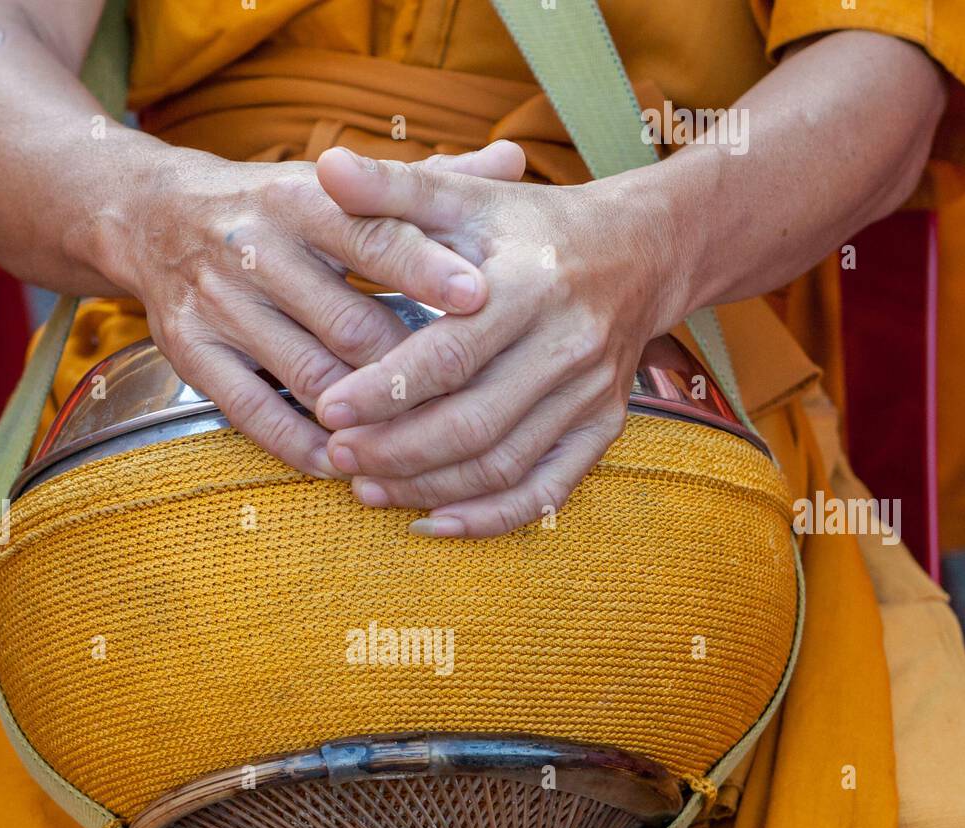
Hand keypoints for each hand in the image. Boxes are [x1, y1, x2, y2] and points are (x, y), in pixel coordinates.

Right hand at [113, 142, 525, 477]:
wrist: (152, 216)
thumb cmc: (278, 206)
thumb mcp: (340, 184)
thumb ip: (426, 184)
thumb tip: (516, 161)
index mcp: (300, 197)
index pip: (371, 235)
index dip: (425, 269)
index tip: (478, 297)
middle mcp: (254, 247)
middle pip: (346, 321)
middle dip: (406, 368)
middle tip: (465, 400)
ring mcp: (219, 305)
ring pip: (306, 374)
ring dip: (362, 415)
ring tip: (418, 444)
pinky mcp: (191, 353)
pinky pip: (253, 412)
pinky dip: (301, 445)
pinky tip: (344, 463)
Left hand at [312, 147, 684, 532]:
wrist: (640, 251)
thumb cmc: (532, 225)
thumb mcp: (468, 194)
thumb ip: (394, 189)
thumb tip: (324, 167)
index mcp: (531, 287)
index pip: (449, 354)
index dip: (385, 388)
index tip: (326, 408)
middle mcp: (567, 348)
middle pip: (472, 423)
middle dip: (396, 449)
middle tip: (337, 455)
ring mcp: (588, 397)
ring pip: (500, 466)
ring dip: (428, 488)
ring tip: (365, 488)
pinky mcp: (600, 431)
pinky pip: (543, 493)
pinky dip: (487, 519)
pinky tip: (431, 524)